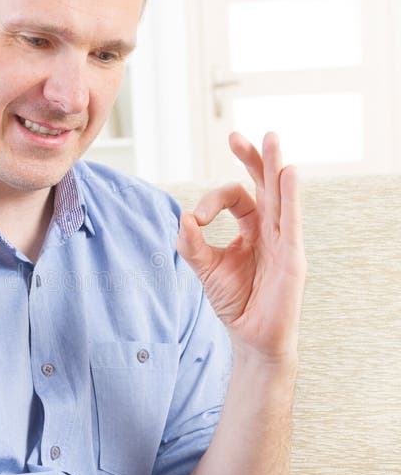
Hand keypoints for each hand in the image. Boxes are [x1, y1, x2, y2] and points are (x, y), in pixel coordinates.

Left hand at [176, 132, 305, 359]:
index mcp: (252, 228)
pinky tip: (288, 173)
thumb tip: (183, 217)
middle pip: (264, 184)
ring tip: (271, 138)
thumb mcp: (206, 269)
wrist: (252, 338)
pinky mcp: (292, 257)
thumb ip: (192, 245)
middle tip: (235, 136)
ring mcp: (284, 240)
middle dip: (252, 158)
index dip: (212, 202)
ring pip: (280, 195)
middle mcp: (271, 229)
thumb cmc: (235, 302)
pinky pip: (292, 221)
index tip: (197, 220)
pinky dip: (290, 197)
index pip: (236, 197)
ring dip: (275, 166)